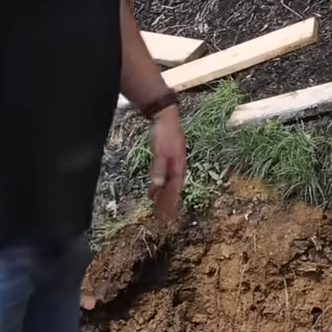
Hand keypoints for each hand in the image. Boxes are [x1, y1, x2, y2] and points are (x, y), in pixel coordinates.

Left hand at [146, 107, 185, 222]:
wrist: (164, 115)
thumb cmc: (164, 133)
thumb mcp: (160, 151)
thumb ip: (159, 168)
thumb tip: (159, 185)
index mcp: (178, 165)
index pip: (174, 188)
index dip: (170, 202)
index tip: (167, 216)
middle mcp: (177, 165)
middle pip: (172, 187)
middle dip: (168, 201)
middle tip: (162, 216)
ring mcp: (172, 160)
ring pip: (167, 181)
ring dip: (162, 193)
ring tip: (156, 204)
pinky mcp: (165, 156)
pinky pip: (163, 174)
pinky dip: (158, 183)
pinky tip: (153, 187)